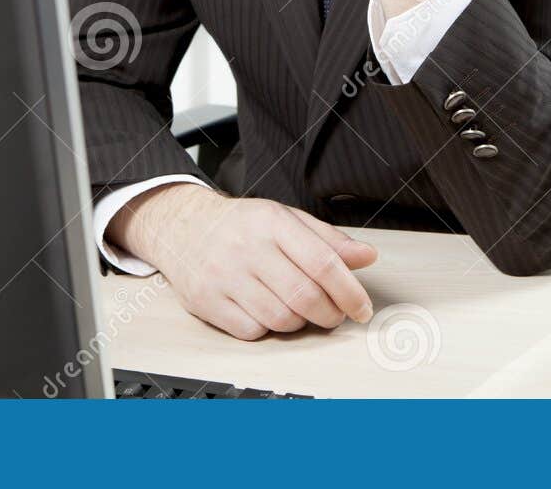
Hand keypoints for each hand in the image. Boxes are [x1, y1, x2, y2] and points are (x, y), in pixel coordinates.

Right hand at [108, 183, 377, 339]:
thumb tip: (367, 257)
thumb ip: (328, 239)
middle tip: (335, 314)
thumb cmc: (241, 225)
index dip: (349, 292)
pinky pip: (253, 331)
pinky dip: (268, 328)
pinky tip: (266, 311)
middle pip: (304, 296)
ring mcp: (224, 277)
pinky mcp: (208, 302)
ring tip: (298, 309)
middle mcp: (247, 248)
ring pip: (280, 319)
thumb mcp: (286, 219)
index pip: (322, 263)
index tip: (362, 308)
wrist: (183, 227)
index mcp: (271, 223)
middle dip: (329, 314)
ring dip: (299, 322)